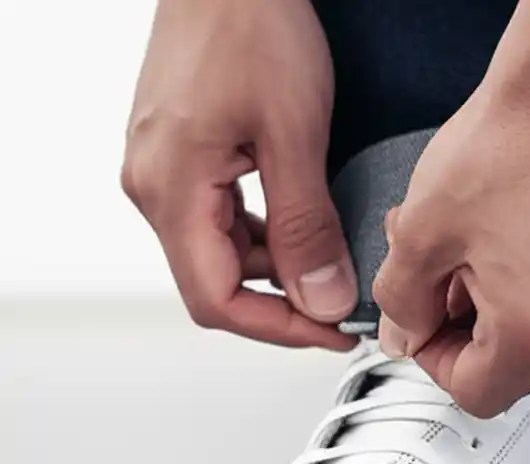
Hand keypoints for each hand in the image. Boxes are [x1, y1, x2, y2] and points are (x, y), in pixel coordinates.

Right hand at [121, 0, 356, 349]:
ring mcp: (162, 168)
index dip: (280, 329)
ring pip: (219, 252)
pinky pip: (218, 217)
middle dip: (283, 302)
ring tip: (331, 265)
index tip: (331, 332)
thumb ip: (307, 225)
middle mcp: (153, 184)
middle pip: (215, 283)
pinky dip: (263, 234)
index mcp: (170, 188)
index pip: (217, 301)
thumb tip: (321, 298)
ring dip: (276, 268)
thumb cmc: (249, 25)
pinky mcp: (180, 153)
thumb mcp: (293, 134)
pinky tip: (301, 227)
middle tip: (341, 305)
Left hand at [375, 86, 529, 416]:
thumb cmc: (508, 148)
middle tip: (445, 276)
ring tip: (478, 247)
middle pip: (513, 372)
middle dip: (468, 333)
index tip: (423, 318)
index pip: (475, 393)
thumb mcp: (421, 235)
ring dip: (501, 309)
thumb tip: (405, 336)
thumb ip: (401, 303)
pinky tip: (515, 238)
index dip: (434, 360)